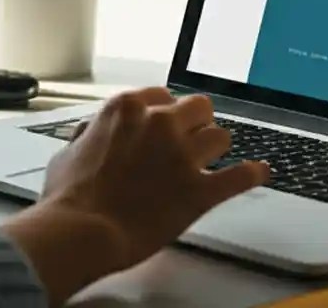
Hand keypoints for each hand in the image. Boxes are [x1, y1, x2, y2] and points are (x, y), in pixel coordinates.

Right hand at [1, 89, 268, 303]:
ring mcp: (184, 155)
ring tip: (209, 162)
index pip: (164, 96)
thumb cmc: (69, 198)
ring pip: (221, 137)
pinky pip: (241, 175)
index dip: (166, 114)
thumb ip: (90, 135)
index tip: (166, 127)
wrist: (81, 232)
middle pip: (199, 108)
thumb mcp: (68, 153)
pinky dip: (252, 174)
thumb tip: (93, 134)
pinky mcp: (200, 189)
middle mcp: (161, 124)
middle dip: (196, 124)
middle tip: (190, 141)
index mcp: (129, 109)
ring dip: (214, 149)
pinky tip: (259, 172)